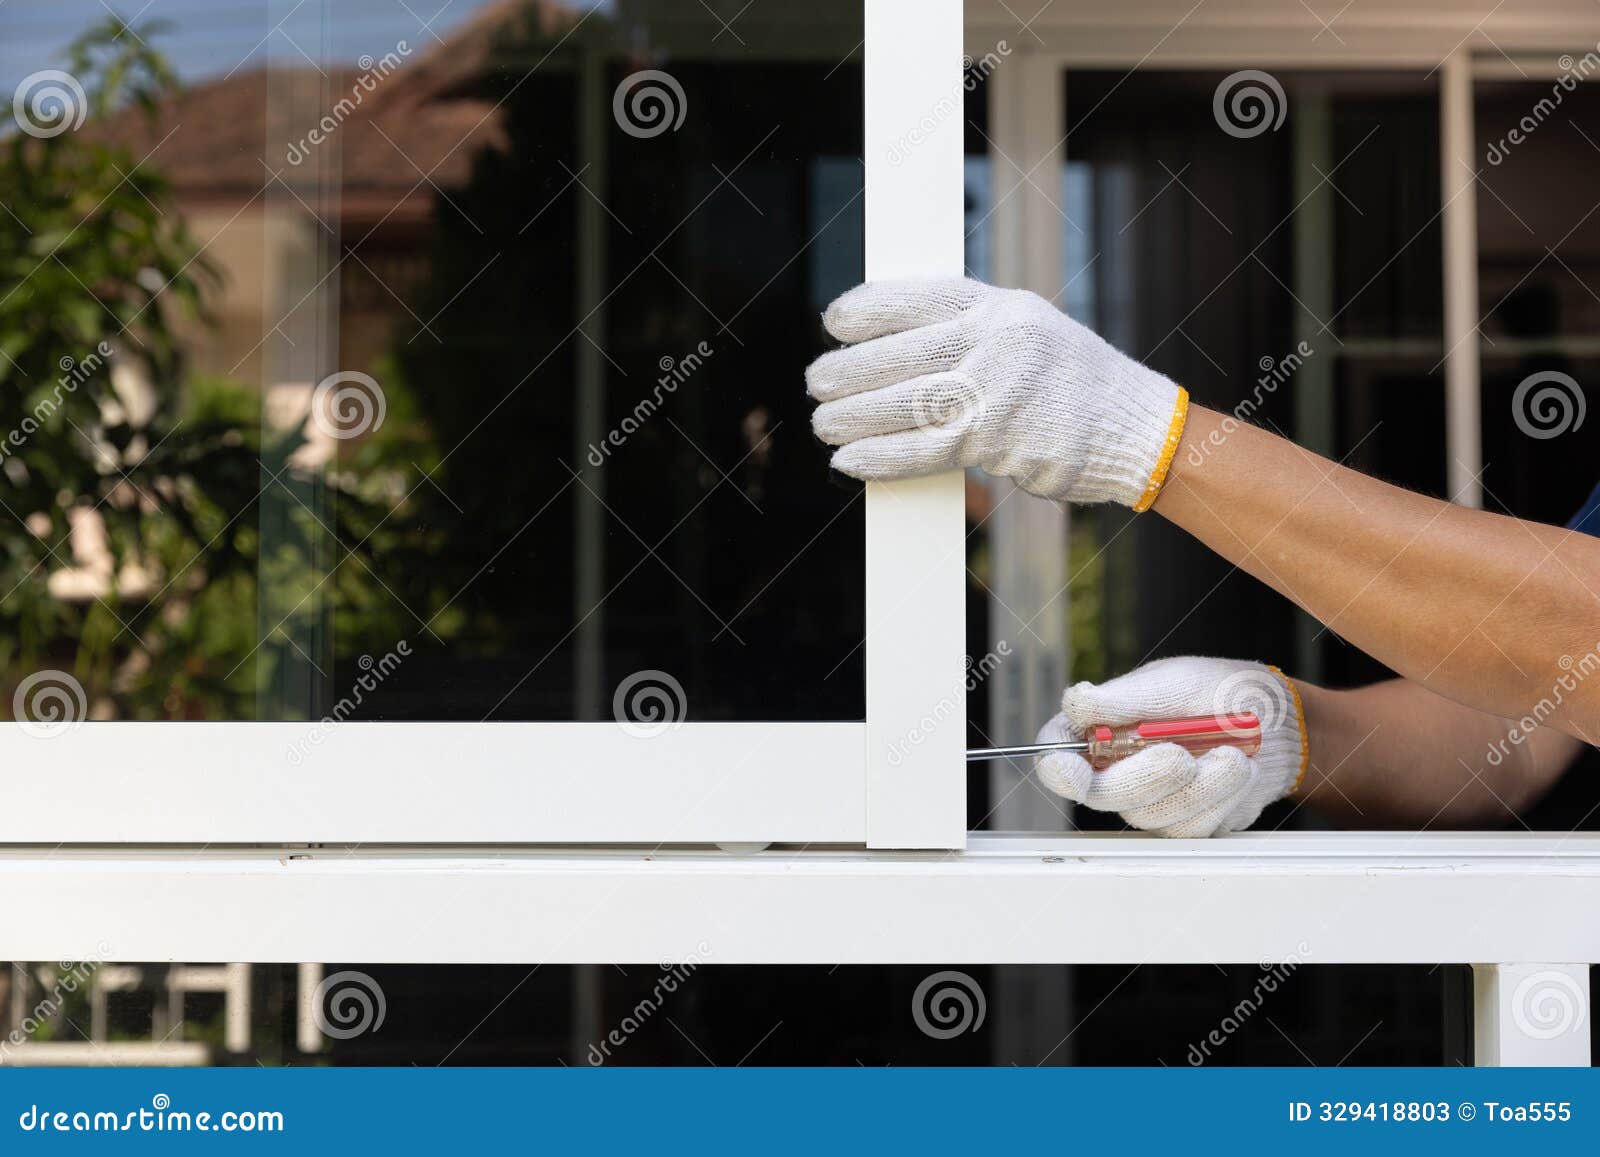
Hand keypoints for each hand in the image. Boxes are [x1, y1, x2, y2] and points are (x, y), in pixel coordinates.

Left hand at [806, 277, 1187, 508]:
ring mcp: (995, 394)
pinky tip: (849, 460)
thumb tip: (894, 345)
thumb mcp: (1029, 331)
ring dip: (852, 416)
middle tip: (817, 381)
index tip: (835, 321)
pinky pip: (920, 451)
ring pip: (902, 403)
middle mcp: (995, 344)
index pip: (918, 298)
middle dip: (848, 371)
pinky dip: (879, 456)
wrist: (1134, 430)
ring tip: (823, 422)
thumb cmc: (1072, 384)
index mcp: (1001, 308)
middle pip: (899, 354)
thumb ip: (971, 332)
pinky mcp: (994, 443)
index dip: (868, 309)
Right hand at [1034, 656, 1307, 836]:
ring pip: (1152, 815)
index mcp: (1099, 730)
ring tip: (1233, 755)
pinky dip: (1220, 798)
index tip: (1070, 768)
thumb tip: (1074, 703)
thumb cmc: (1218, 692)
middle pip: (1102, 794)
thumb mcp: (1172, 683)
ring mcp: (1150, 802)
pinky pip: (1191, 827)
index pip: (1057, 755)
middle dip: (1143, 777)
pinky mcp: (1185, 824)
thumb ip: (1122, 699)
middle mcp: (1116, 771)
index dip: (1056, 767)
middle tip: (1179, 755)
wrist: (1277, 721)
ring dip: (1198, 786)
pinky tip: (1237, 770)